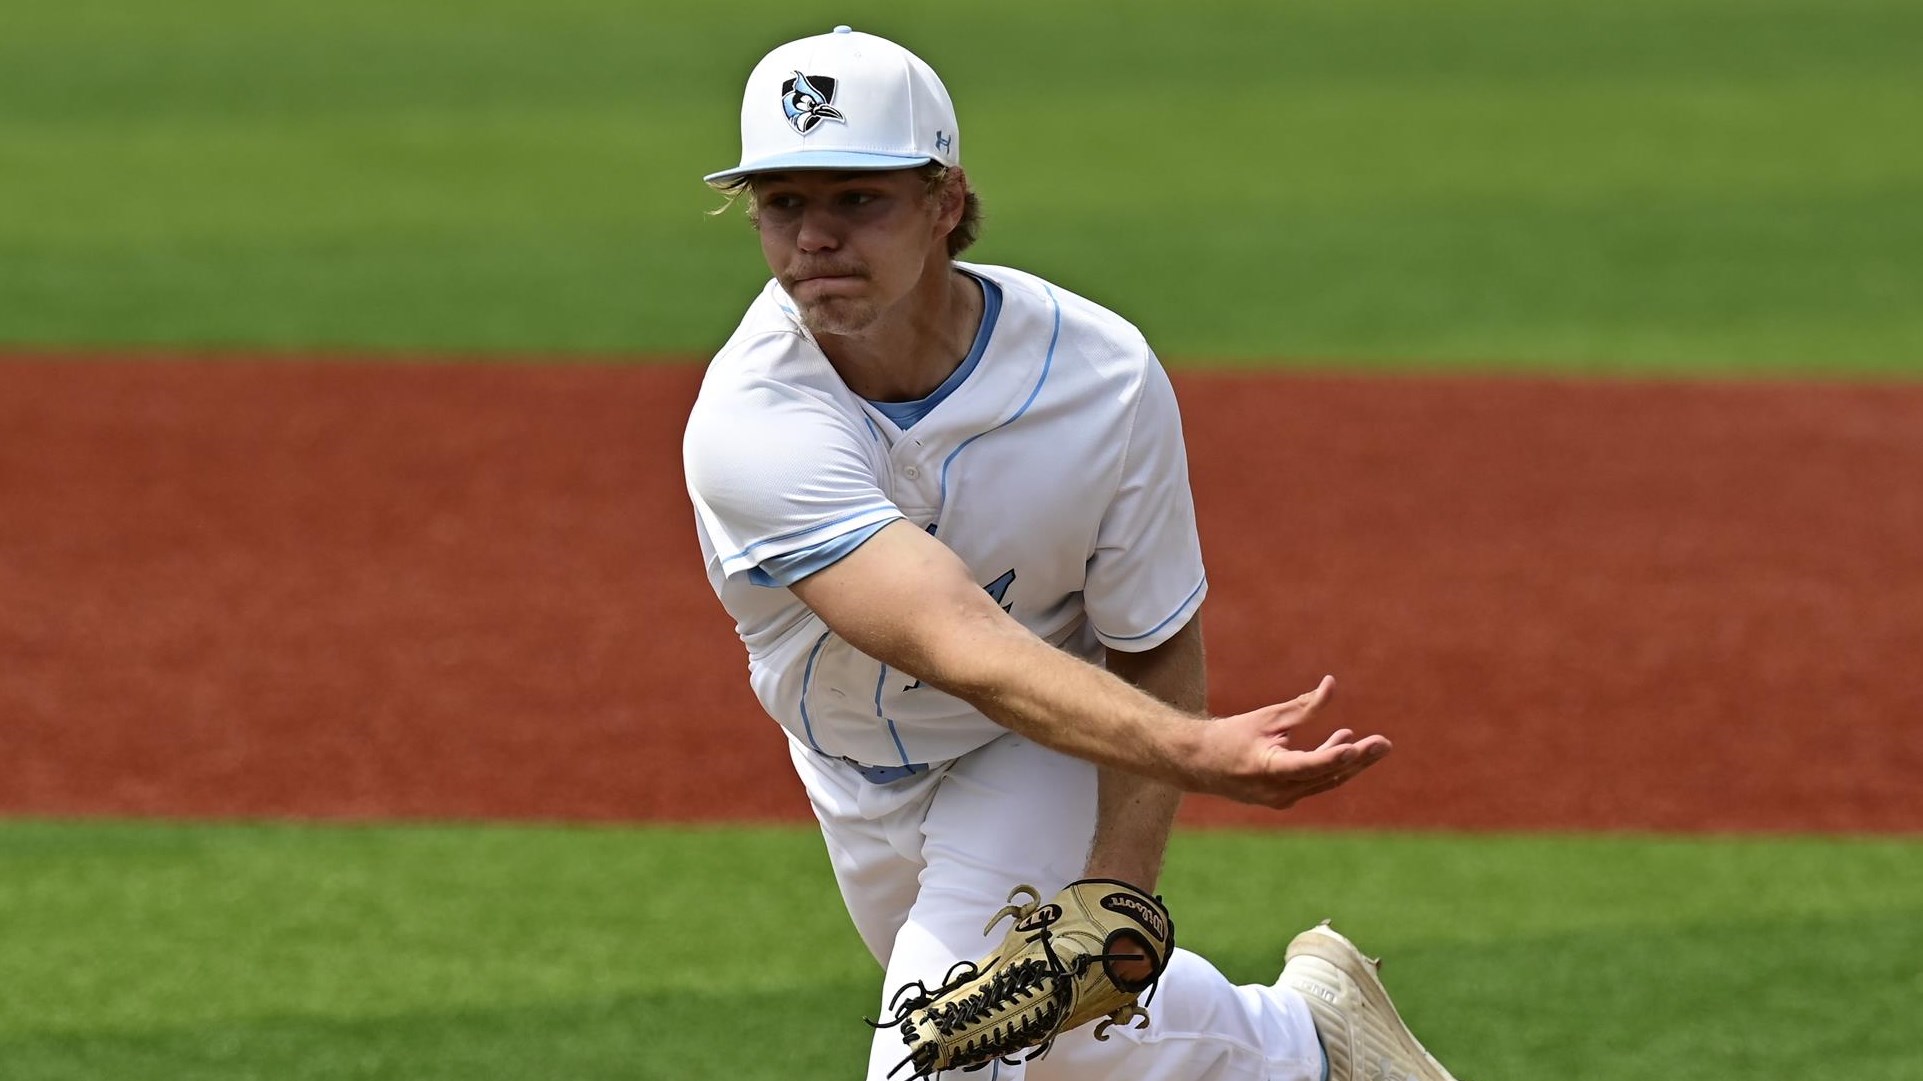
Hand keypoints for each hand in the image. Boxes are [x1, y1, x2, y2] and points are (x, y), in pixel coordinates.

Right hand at [1190, 676, 1390, 807]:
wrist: (1200, 763)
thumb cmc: (1233, 734)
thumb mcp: (1268, 717)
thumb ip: (1303, 706)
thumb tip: (1331, 685)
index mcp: (1266, 768)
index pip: (1307, 765)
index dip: (1332, 756)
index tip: (1356, 746)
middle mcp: (1276, 790)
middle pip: (1326, 775)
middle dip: (1358, 759)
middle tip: (1384, 744)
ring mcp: (1282, 799)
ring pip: (1325, 781)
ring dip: (1350, 763)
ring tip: (1376, 745)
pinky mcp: (1284, 798)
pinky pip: (1315, 783)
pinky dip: (1331, 766)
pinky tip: (1344, 744)